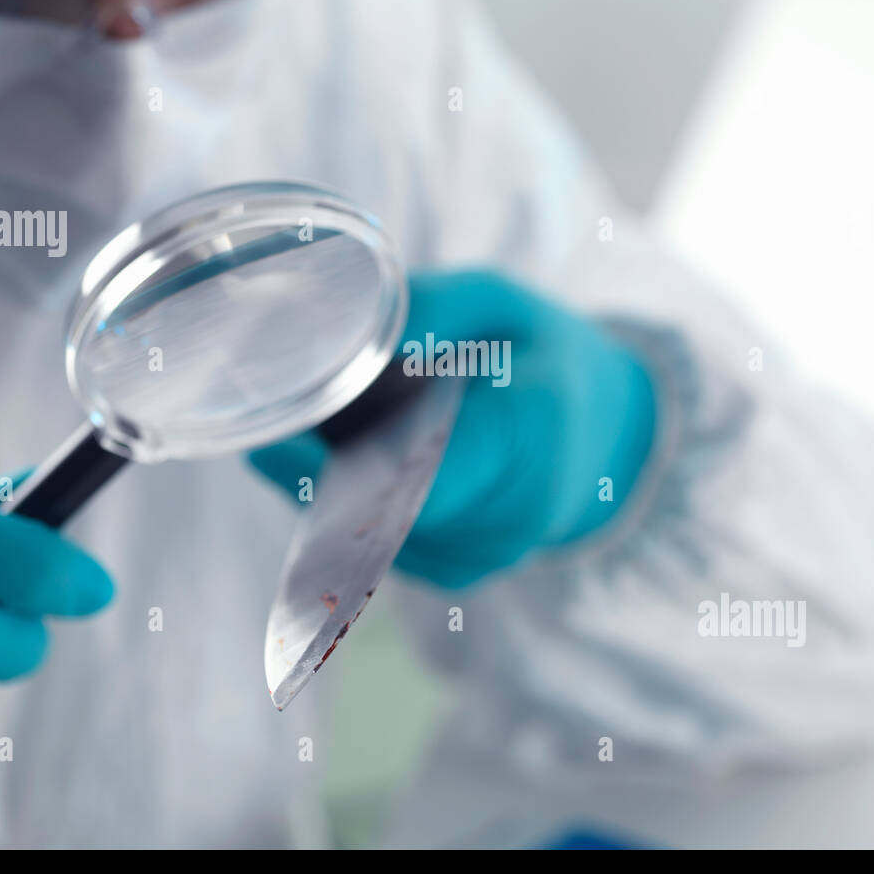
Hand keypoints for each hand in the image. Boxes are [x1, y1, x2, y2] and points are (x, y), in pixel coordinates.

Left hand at [251, 270, 656, 587]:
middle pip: (378, 515)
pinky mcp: (455, 570)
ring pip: (368, 539)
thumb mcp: (501, 303)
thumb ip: (434, 308)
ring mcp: (482, 555)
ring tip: (305, 431)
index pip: (421, 478)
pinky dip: (345, 508)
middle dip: (310, 473)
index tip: (269, 440)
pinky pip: (377, 548)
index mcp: (529, 440)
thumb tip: (349, 328)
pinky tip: (338, 462)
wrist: (605, 431)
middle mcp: (508, 517)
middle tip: (267, 423)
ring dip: (322, 491)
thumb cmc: (543, 357)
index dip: (333, 470)